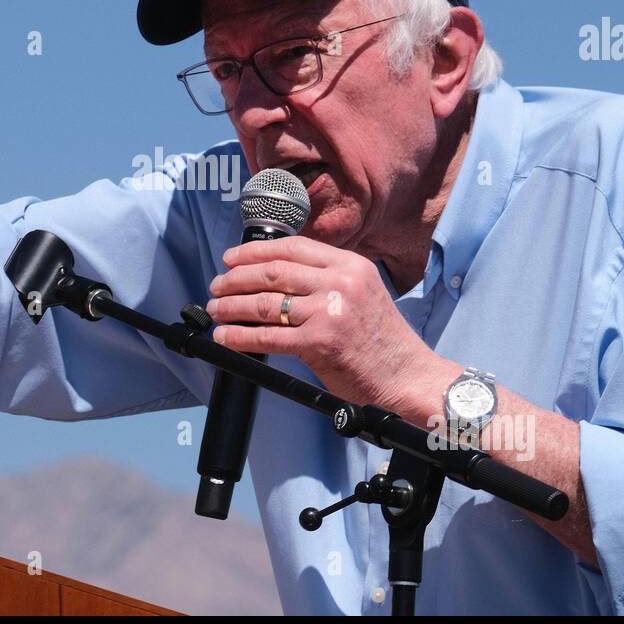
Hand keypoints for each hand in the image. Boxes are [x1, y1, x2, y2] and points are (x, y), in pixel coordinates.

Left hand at [206, 236, 457, 420]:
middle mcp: (340, 282)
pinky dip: (240, 336)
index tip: (232, 258)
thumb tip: (273, 277)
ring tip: (216, 310)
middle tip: (217, 286)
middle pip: (273, 272)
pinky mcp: (320, 342)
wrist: (407, 376)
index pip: (293, 247)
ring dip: (232, 306)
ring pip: (265, 302)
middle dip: (236, 278)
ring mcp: (330, 311)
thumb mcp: (361, 293)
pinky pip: (268, 336)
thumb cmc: (382, 341)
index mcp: (350, 265)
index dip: (254, 251)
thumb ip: (325, 280)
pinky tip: (225, 336)